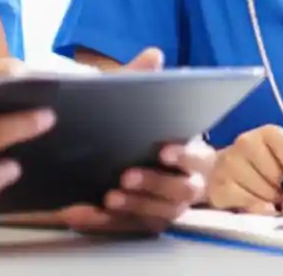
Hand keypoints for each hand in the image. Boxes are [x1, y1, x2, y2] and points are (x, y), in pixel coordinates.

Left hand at [58, 48, 210, 234]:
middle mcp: (186, 185)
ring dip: (133, 207)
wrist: (121, 155)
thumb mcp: (136, 101)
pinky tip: (83, 212)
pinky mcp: (142, 224)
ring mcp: (166, 208)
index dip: (185, 155)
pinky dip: (106, 223)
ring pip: (156, 215)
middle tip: (126, 175)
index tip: (164, 149)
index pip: (199, 157)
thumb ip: (143, 79)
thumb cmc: (139, 125)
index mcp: (194, 154)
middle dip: (153, 183)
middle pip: (179, 192)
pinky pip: (126, 229)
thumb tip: (153, 53)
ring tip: (108, 196)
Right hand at [207, 124, 282, 213]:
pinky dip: (257, 208)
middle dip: (280, 187)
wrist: (217, 172)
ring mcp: (229, 164)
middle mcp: (245, 143)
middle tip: (273, 186)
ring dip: (268, 199)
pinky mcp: (220, 185)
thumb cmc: (258, 166)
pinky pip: (249, 203)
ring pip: (264, 191)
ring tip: (261, 193)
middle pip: (277, 174)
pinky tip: (252, 202)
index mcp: (266, 134)